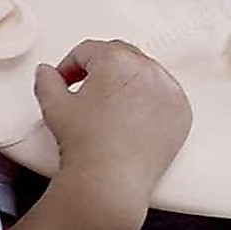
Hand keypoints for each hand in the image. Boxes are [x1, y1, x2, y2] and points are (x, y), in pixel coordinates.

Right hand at [35, 39, 192, 204]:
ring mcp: (169, 90)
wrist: (111, 179)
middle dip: (102, 68)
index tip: (66, 80)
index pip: (91, 50)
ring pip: (146, 74)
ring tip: (110, 107)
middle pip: (122, 56)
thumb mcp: (54, 107)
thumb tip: (48, 72)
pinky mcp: (182, 111)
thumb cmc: (86, 144)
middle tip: (87, 89)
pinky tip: (134, 120)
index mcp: (117, 61)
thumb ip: (48, 81)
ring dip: (129, 82)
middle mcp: (148, 69)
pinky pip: (166, 96)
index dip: (72, 64)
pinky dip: (151, 101)